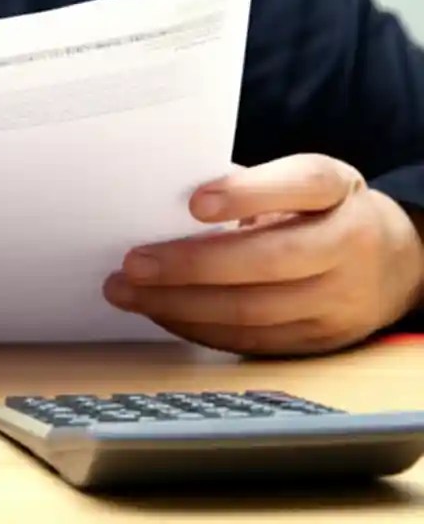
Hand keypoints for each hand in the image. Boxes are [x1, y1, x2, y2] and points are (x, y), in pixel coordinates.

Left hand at [103, 154, 423, 355]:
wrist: (395, 262)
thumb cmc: (321, 211)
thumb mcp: (301, 183)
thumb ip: (250, 190)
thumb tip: (163, 209)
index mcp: (337, 189)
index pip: (301, 185)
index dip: (247, 194)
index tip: (194, 202)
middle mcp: (349, 244)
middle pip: (268, 259)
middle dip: (191, 265)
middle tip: (132, 263)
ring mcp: (339, 298)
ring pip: (253, 309)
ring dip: (180, 304)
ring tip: (128, 293)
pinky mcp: (321, 338)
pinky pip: (251, 340)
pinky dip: (198, 327)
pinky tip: (161, 312)